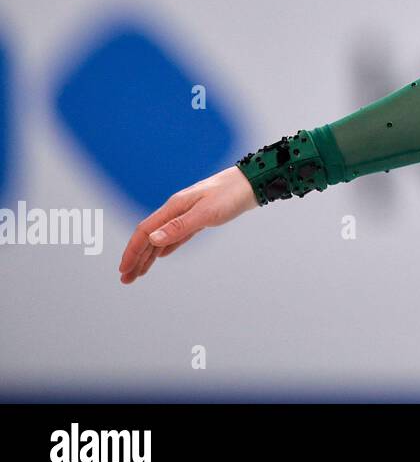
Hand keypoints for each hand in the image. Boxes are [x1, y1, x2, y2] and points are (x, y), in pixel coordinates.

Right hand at [118, 165, 258, 283]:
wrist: (253, 182)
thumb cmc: (232, 194)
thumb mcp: (206, 213)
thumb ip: (179, 226)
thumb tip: (152, 239)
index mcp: (175, 207)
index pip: (144, 232)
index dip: (131, 251)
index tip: (123, 270)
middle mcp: (178, 210)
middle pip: (150, 237)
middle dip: (136, 258)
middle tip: (126, 279)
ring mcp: (189, 213)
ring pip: (162, 237)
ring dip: (149, 255)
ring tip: (139, 272)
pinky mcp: (201, 217)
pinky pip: (177, 236)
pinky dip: (167, 247)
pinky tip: (162, 255)